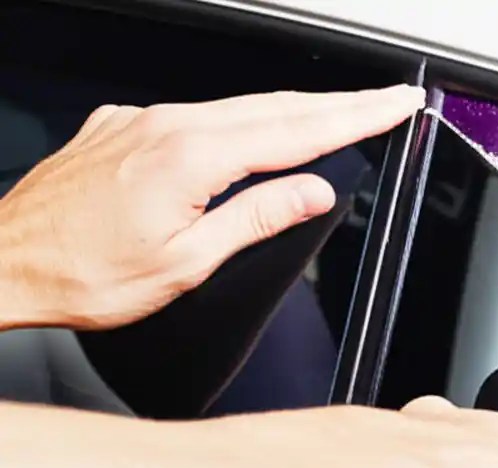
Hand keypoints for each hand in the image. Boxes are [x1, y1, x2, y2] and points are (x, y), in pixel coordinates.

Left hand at [0, 85, 423, 329]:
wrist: (3, 263)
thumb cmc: (82, 274)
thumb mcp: (187, 263)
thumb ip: (257, 219)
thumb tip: (313, 194)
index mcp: (191, 156)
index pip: (298, 131)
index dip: (357, 118)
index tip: (396, 106)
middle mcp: (166, 124)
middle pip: (275, 107)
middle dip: (339, 104)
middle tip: (387, 101)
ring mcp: (140, 121)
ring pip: (236, 107)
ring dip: (293, 110)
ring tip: (338, 114)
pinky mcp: (120, 128)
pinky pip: (195, 115)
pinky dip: (239, 120)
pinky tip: (252, 133)